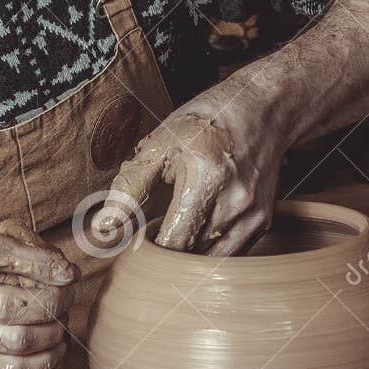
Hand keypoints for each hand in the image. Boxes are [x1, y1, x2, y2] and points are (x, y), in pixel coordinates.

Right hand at [0, 223, 75, 368]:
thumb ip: (26, 247)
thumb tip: (66, 273)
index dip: (40, 264)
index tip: (68, 272)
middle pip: (12, 306)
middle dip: (53, 302)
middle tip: (67, 297)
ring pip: (19, 340)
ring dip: (54, 332)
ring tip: (60, 320)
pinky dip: (45, 360)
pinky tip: (53, 346)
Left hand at [95, 81, 289, 256]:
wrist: (264, 109)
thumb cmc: (208, 121)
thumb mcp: (162, 142)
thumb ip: (131, 186)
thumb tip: (104, 226)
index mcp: (208, 179)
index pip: (174, 243)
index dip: (150, 249)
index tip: (139, 239)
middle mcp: (237, 202)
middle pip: (192, 256)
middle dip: (168, 250)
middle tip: (155, 229)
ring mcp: (254, 216)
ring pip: (211, 260)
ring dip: (190, 252)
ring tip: (178, 224)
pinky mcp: (263, 222)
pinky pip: (230, 252)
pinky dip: (210, 246)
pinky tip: (200, 222)